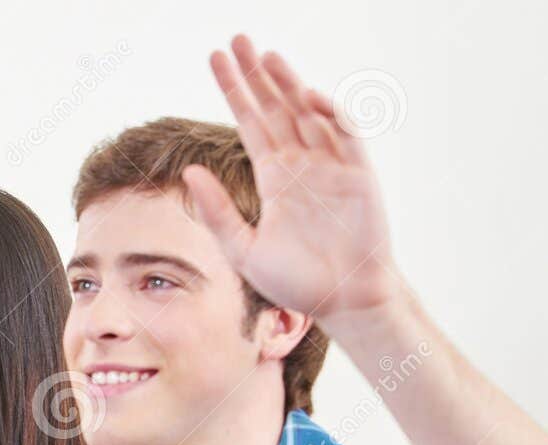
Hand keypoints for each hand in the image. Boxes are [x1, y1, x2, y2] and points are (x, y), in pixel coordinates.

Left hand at [182, 36, 397, 327]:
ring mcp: (331, 167)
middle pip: (275, 108)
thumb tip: (189, 171)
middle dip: (257, 75)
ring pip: (307, 114)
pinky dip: (328, 115)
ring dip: (288, 85)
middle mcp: (302, 165)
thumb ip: (217, 211)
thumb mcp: (244, 249)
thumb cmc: (296, 282)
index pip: (250, 123)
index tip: (216, 60)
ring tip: (265, 57)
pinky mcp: (359, 176)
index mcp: (274, 178)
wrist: (343, 302)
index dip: (235, 91)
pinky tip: (304, 97)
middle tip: (237, 40)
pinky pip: (344, 136)